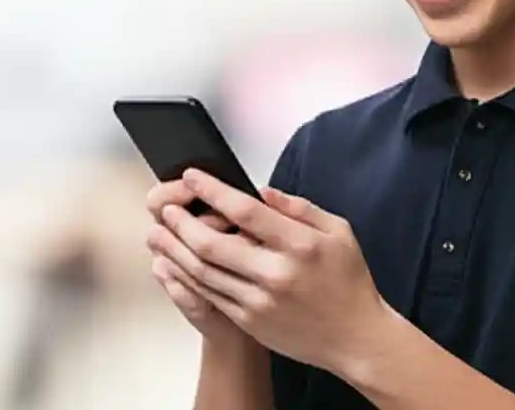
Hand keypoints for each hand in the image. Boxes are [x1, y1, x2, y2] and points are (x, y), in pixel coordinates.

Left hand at [149, 169, 389, 373]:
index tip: (193, 176)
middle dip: (181, 222)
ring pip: (203, 272)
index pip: (245, 211)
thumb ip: (299, 208)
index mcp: (300, 245)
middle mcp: (276, 274)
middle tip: (165, 207)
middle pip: (212, 243)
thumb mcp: (338, 232)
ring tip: (157, 232)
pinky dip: (186, 277)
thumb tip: (260, 191)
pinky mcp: (250, 321)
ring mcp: (260, 301)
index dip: (213, 190)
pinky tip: (173, 263)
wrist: (357, 339)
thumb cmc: (349, 281)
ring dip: (174, 250)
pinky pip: (209, 295)